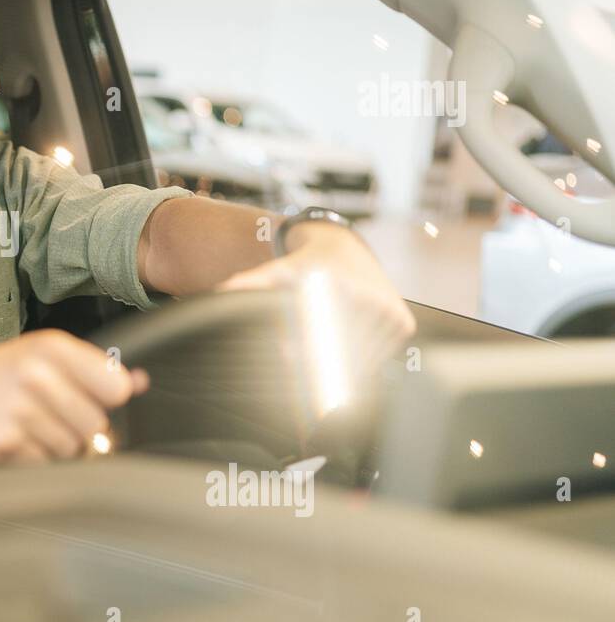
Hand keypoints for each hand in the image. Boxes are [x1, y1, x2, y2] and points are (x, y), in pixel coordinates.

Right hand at [0, 329, 148, 463]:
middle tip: (52, 413)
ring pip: (72, 449)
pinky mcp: (4, 443)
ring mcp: (19, 411)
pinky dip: (34, 458)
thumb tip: (140, 382)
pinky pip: (44, 463)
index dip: (108, 399)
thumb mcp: (44, 354)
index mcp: (52, 347)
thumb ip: (93, 368)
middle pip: (95, 425)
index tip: (91, 397)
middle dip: (79, 426)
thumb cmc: (0, 371)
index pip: (115, 388)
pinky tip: (15, 437)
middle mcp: (36, 375)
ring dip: (56, 445)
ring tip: (30, 424)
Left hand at [216, 221, 415, 371]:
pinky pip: (375, 359)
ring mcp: (391, 314)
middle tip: (299, 372)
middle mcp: (372, 300)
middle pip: (339, 353)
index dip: (300, 354)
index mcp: (342, 289)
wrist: (345, 248)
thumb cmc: (304, 265)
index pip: (317, 340)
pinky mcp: (402, 325)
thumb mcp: (276, 271)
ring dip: (337, 370)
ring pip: (358, 360)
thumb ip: (248, 284)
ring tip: (317, 368)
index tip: (285, 357)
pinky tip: (340, 354)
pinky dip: (356, 364)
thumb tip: (219, 295)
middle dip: (316, 367)